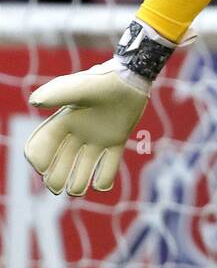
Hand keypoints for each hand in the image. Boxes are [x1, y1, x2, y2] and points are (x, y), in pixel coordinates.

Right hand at [25, 19, 177, 195]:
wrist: (131, 78)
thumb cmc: (103, 81)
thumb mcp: (79, 88)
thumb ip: (58, 94)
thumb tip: (34, 101)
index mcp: (64, 121)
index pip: (43, 147)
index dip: (40, 160)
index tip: (42, 168)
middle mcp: (78, 133)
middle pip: (60, 164)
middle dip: (56, 179)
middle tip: (59, 188)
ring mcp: (97, 138)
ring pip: (82, 170)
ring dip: (77, 184)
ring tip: (77, 189)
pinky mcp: (116, 140)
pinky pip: (108, 167)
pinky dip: (104, 180)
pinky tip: (101, 184)